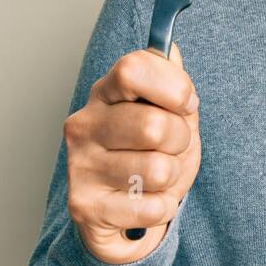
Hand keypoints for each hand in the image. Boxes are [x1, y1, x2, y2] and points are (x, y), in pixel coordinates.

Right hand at [63, 41, 201, 263]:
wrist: (123, 216)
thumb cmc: (150, 155)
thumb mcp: (169, 114)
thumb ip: (171, 81)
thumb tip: (170, 48)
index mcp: (105, 93)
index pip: (134, 69)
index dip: (174, 88)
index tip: (185, 104)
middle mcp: (84, 124)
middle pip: (155, 126)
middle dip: (180, 142)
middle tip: (171, 149)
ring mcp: (80, 165)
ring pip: (159, 170)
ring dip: (171, 178)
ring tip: (156, 177)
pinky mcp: (84, 206)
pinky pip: (153, 207)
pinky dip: (162, 207)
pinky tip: (144, 202)